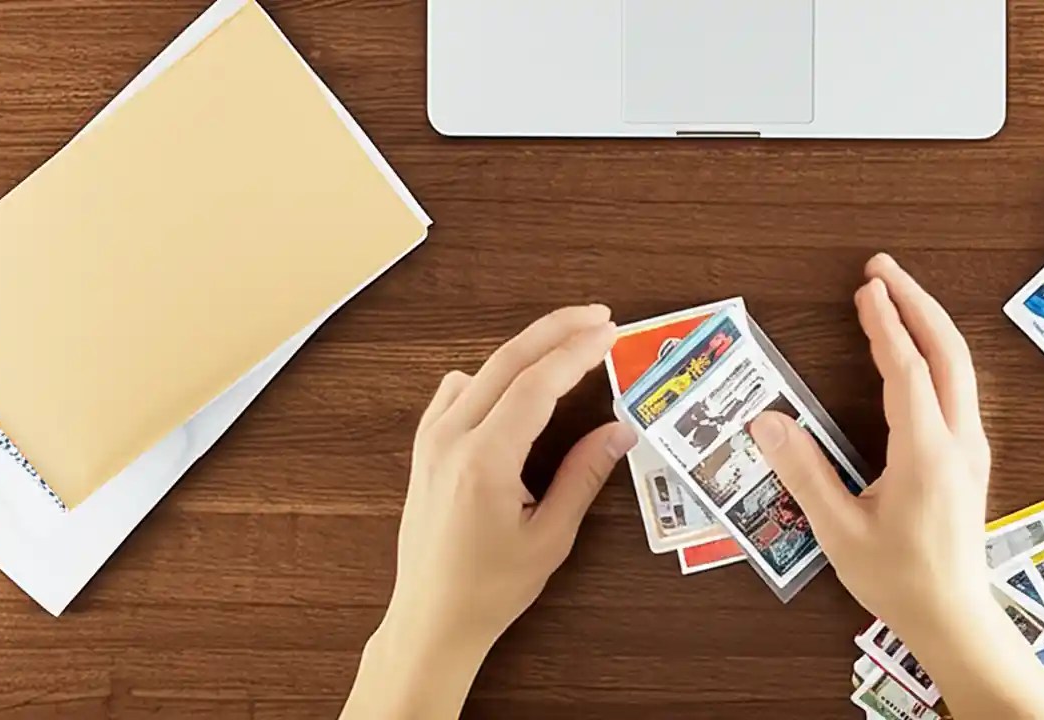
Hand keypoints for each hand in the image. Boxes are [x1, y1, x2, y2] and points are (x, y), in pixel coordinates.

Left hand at [344, 305, 636, 719]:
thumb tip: (619, 430)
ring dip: (527, 349)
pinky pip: (456, 392)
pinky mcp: (424, 448)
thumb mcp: (550, 536)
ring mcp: (431, 440)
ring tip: (570, 340)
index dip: (577, 352)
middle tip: (598, 316)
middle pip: (507, 360)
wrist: (431, 617)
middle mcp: (451, 439)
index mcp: (484, 460)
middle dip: (555, 331)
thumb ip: (583, 476)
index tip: (609, 332)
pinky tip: (514, 379)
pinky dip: (490, 374)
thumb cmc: (490, 588)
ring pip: (482, 371)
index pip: (537, 384)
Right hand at [749, 254, 991, 642]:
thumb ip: (803, 473)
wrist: (954, 617)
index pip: (908, 371)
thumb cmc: (898, 580)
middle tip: (881, 268)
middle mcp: (959, 442)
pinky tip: (914, 346)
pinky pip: (959, 384)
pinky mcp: (969, 456)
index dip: (886, 325)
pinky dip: (935, 350)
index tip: (865, 288)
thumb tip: (766, 422)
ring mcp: (971, 447)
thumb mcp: (839, 531)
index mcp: (928, 455)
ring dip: (928, 322)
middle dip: (916, 302)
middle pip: (949, 351)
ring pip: (959, 365)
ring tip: (894, 293)